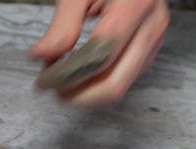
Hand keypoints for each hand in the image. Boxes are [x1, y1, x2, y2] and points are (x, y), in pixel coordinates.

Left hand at [29, 0, 168, 106]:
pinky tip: (76, 71)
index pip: (99, 57)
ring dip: (84, 91)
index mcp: (136, 5)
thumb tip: (41, 55)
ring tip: (59, 76)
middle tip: (50, 85)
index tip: (42, 80)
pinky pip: (120, 80)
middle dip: (76, 94)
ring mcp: (153, 41)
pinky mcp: (148, 51)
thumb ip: (62, 24)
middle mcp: (151, 26)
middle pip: (112, 85)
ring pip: (118, 88)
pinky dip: (95, 83)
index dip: (67, 76)